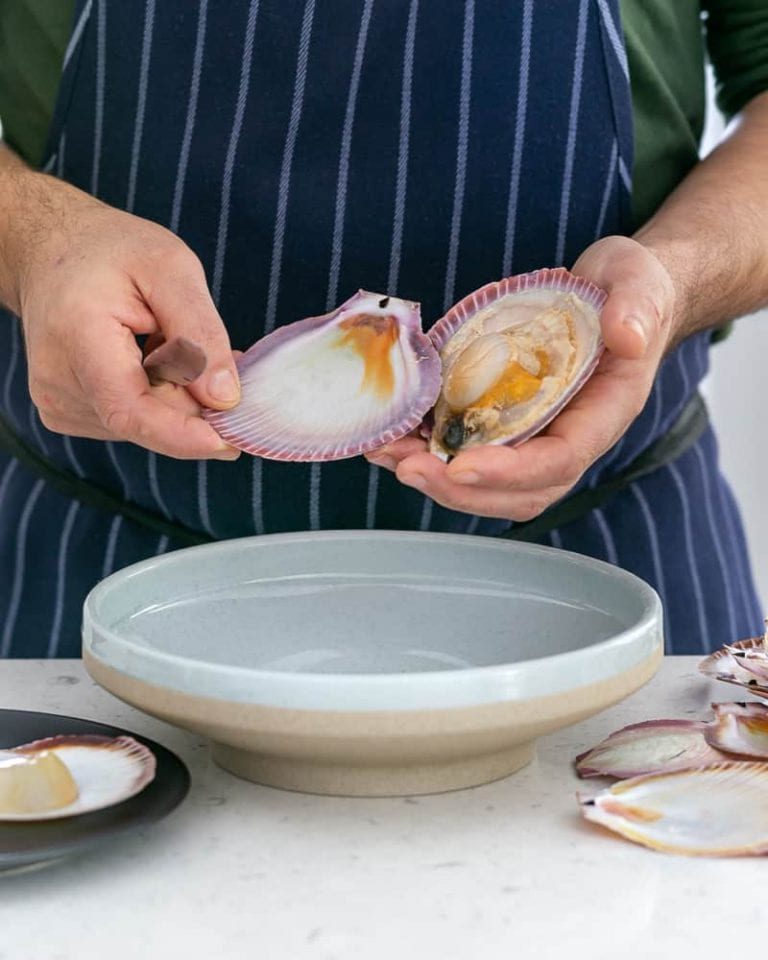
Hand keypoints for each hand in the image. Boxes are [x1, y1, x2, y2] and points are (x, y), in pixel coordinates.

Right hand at [6, 166, 240, 459]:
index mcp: (77, 337)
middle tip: (235, 366)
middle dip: (199, 406)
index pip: (130, 411)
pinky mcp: (66, 413)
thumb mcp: (170, 268)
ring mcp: (57, 402)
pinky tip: (156, 360)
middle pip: (147, 420)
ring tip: (179, 344)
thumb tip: (225, 399)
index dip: (184, 435)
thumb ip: (199, 332)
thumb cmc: (110, 251)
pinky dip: (160, 400)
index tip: (234, 441)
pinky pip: (132, 420)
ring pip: (145, 424)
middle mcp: (57, 381)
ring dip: (179, 399)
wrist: (52, 251)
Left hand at [365, 236, 677, 520]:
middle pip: (517, 490)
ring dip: (434, 477)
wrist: (616, 292)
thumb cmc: (632, 289)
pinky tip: (389, 437)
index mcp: (604, 414)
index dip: (511, 472)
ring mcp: (535, 435)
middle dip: (459, 488)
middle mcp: (568, 437)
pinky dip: (427, 451)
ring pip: (487, 482)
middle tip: (407, 466)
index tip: (462, 465)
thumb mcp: (639, 285)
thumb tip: (627, 335)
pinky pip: (469, 452)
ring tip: (385, 453)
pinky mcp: (506, 421)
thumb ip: (636, 308)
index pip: (560, 461)